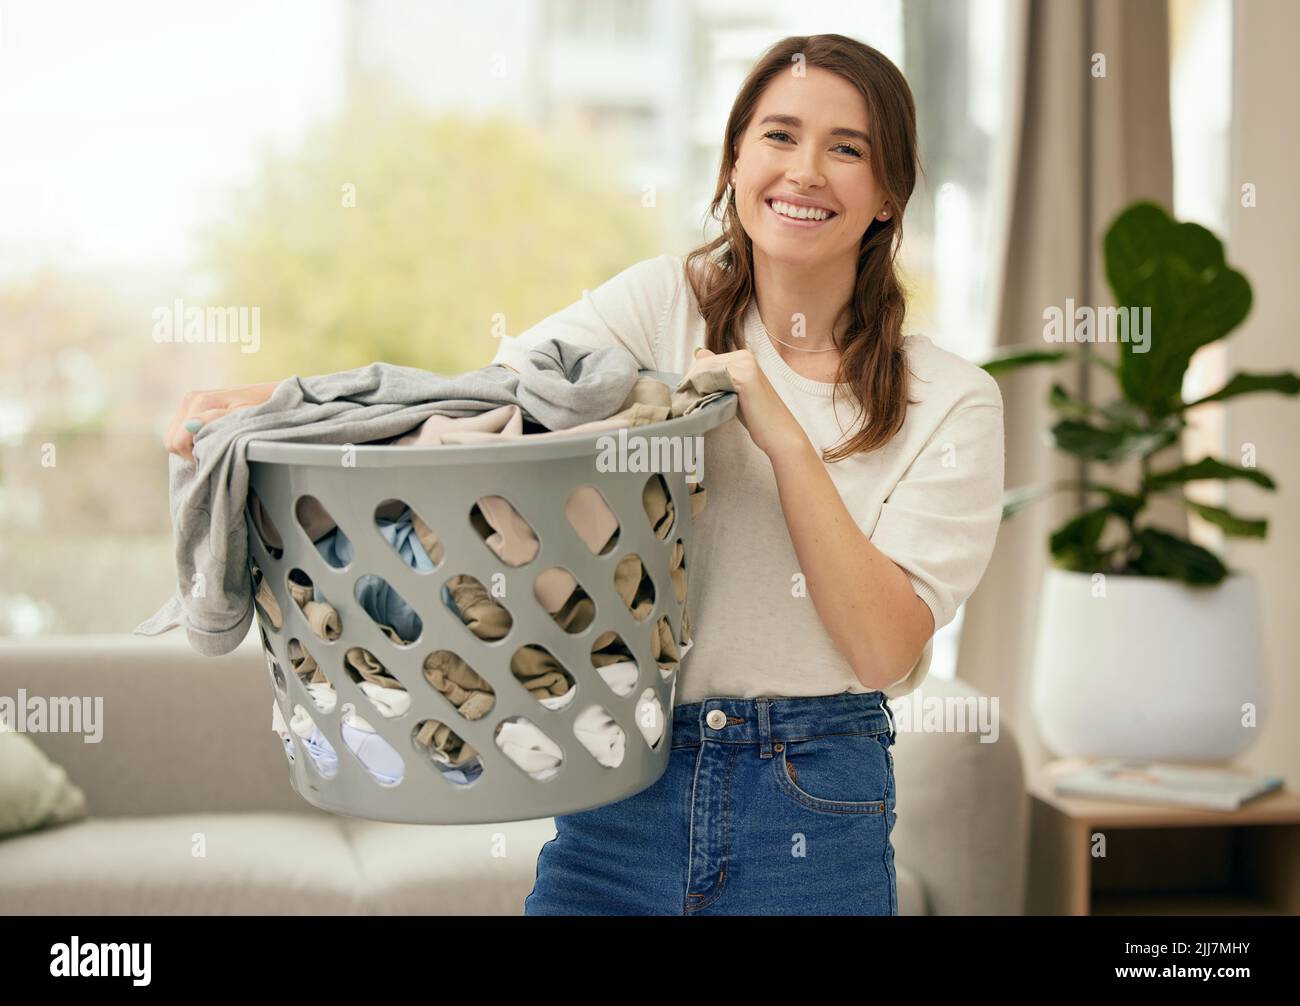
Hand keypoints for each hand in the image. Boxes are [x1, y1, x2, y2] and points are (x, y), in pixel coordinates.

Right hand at [164, 381, 278, 462]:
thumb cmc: (261, 410)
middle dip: (190, 451)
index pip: (178, 442)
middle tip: (215, 452)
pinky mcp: (192, 404)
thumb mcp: (243, 419)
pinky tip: (210, 438)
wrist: (271, 395)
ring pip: (174, 435)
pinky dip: (192, 438)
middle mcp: (190, 398)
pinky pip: (181, 429)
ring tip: (215, 444)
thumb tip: (191, 427)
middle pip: (172, 438)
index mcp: (199, 402)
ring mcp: (190, 400)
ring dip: (191, 445)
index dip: (194, 456)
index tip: (214, 458)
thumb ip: (216, 423)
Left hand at [690, 347, 807, 457]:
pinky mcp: (744, 376)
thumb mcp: (733, 392)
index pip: (705, 362)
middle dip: (691, 384)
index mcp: (743, 356)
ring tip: (690, 407)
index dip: (692, 380)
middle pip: (703, 366)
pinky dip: (703, 392)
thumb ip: (718, 375)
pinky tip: (702, 406)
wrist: (779, 433)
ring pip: (705, 372)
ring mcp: (745, 364)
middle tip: (685, 403)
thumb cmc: (756, 417)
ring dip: (694, 389)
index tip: (687, 397)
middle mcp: (744, 355)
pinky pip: (713, 380)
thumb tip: (699, 353)